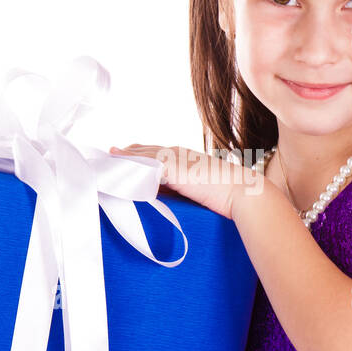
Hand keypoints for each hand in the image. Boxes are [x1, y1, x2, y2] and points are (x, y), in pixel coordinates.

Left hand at [109, 143, 260, 219]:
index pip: (158, 151)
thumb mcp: (205, 191)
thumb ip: (188, 191)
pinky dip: (129, 168)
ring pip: (142, 156)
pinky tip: (117, 171)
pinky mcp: (172, 169)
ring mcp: (176, 160)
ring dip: (124, 159)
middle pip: (146, 150)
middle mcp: (180, 153)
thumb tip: (172, 200)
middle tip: (110, 154)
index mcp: (188, 157)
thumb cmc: (232, 196)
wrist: (245, 194)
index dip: (140, 153)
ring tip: (107, 160)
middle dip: (127, 153)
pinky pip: (143, 166)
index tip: (126, 154)